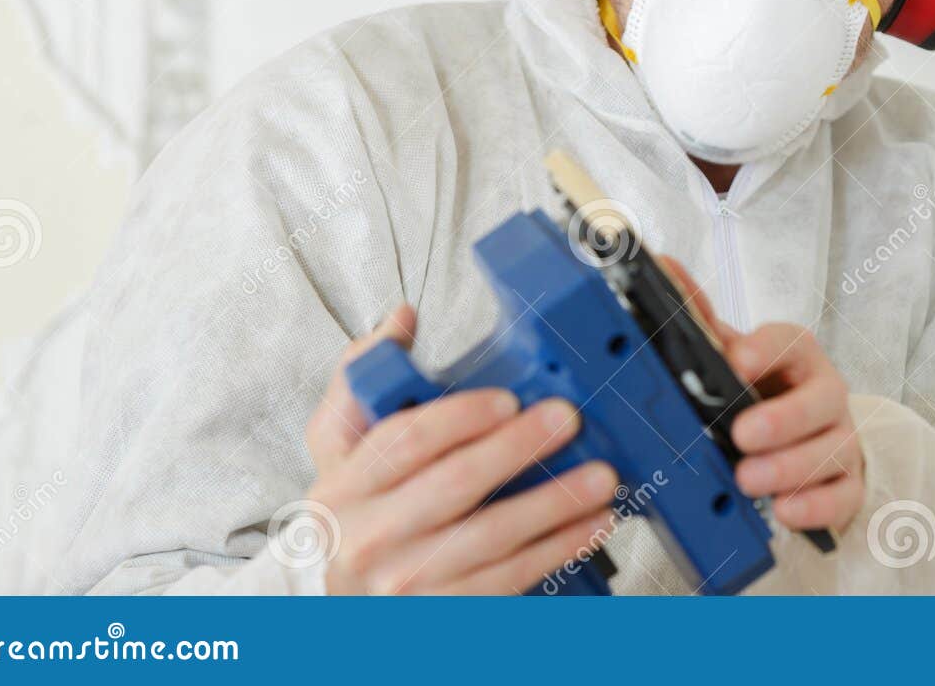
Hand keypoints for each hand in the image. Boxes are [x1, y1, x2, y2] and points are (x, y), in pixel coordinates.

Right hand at [302, 307, 617, 594]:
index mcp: (346, 483)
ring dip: (554, 504)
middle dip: (517, 449)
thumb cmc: (352, 513)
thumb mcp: (338, 447)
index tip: (506, 399)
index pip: (403, 441)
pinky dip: (557, 551)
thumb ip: (365, 377)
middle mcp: (370, 535)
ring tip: (599, 476)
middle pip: (453, 485)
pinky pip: (508, 580)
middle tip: (566, 421)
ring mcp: (405, 582)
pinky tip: (589, 525)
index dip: (458, 417)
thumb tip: (401, 321)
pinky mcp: (442, 613)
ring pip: (490, 538)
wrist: (335, 601)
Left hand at [661, 258, 864, 533]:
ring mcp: (841, 441)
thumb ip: (699, 320)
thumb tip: (662, 267)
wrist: (803, 442)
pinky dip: (814, 505)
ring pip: (833, 451)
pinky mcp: (846, 486)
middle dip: (783, 418)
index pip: (793, 342)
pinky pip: (842, 497)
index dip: (767, 349)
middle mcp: (825, 396)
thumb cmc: (760, 395)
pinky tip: (784, 509)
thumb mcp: (730, 359)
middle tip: (742, 434)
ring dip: (790, 467)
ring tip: (747, 479)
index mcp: (796, 358)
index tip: (736, 360)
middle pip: (823, 399)